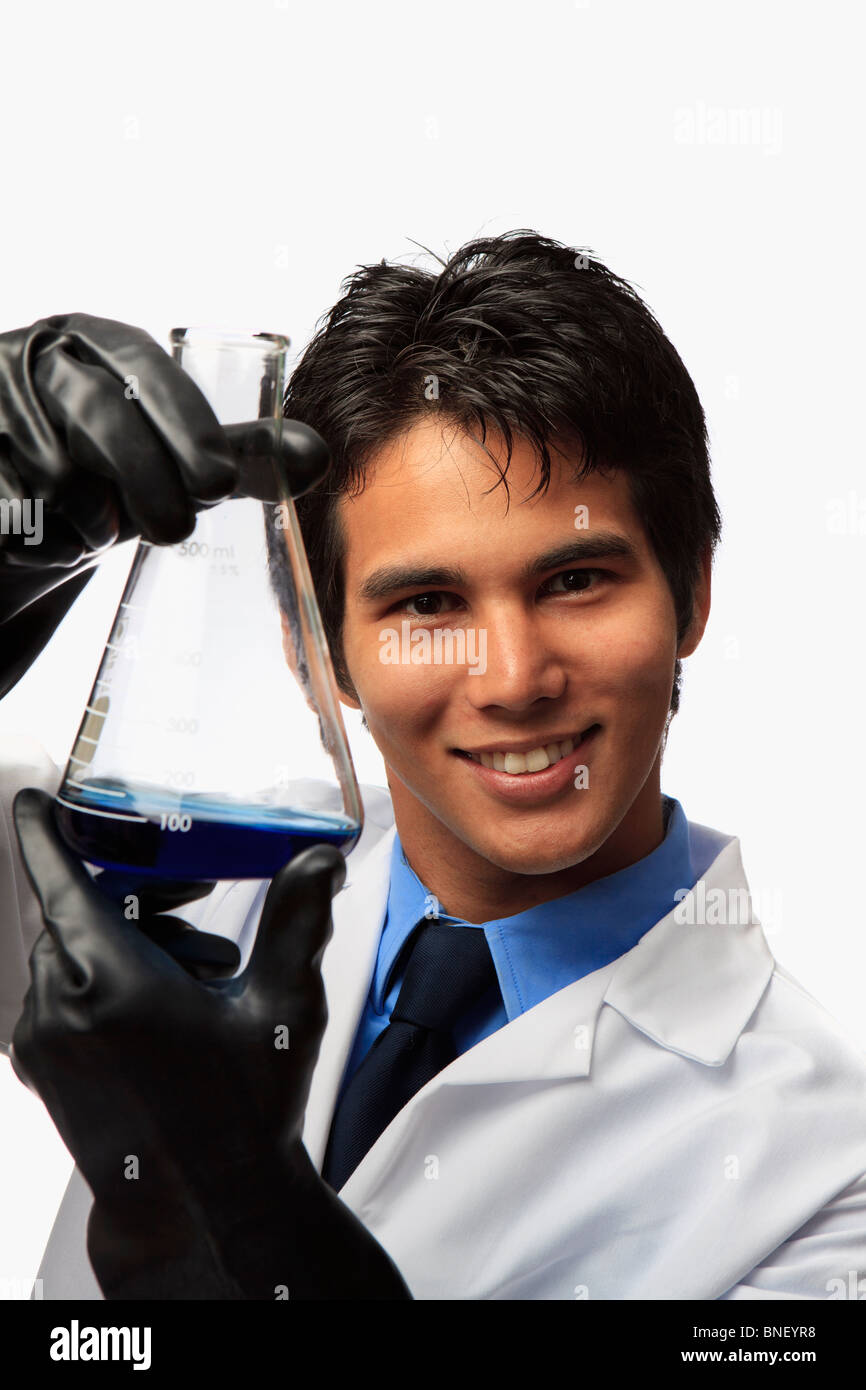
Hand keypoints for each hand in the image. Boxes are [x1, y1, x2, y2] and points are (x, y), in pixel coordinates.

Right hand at [0, 313, 328, 695]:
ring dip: (92, 518)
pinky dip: (48, 538)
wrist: (26, 511)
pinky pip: (15, 506)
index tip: (219, 481)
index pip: (145, 368)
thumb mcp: (171, 459)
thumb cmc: (108, 474)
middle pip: (100, 414)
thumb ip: (240, 455)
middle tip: (176, 529)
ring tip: (105, 526)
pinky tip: (58, 537)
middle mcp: (37, 358)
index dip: (186, 424)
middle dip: (147, 479)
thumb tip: (317, 457)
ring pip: (55, 470)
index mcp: (93, 341)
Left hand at [10, 788, 411, 1300]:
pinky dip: (105, 977)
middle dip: (138, 894)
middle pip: (80, 912)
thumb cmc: (244, 1112)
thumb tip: (321, 859)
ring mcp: (44, 1042)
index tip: (37, 798)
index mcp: (109, 981)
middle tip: (196, 897)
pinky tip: (167, 1002)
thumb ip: (298, 920)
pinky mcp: (43, 1068)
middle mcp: (61, 1007)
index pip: (58, 880)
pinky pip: (64, 993)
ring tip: (202, 970)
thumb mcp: (282, 1007)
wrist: (206, 1204)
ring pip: (73, 953)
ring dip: (128, 939)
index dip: (47, 832)